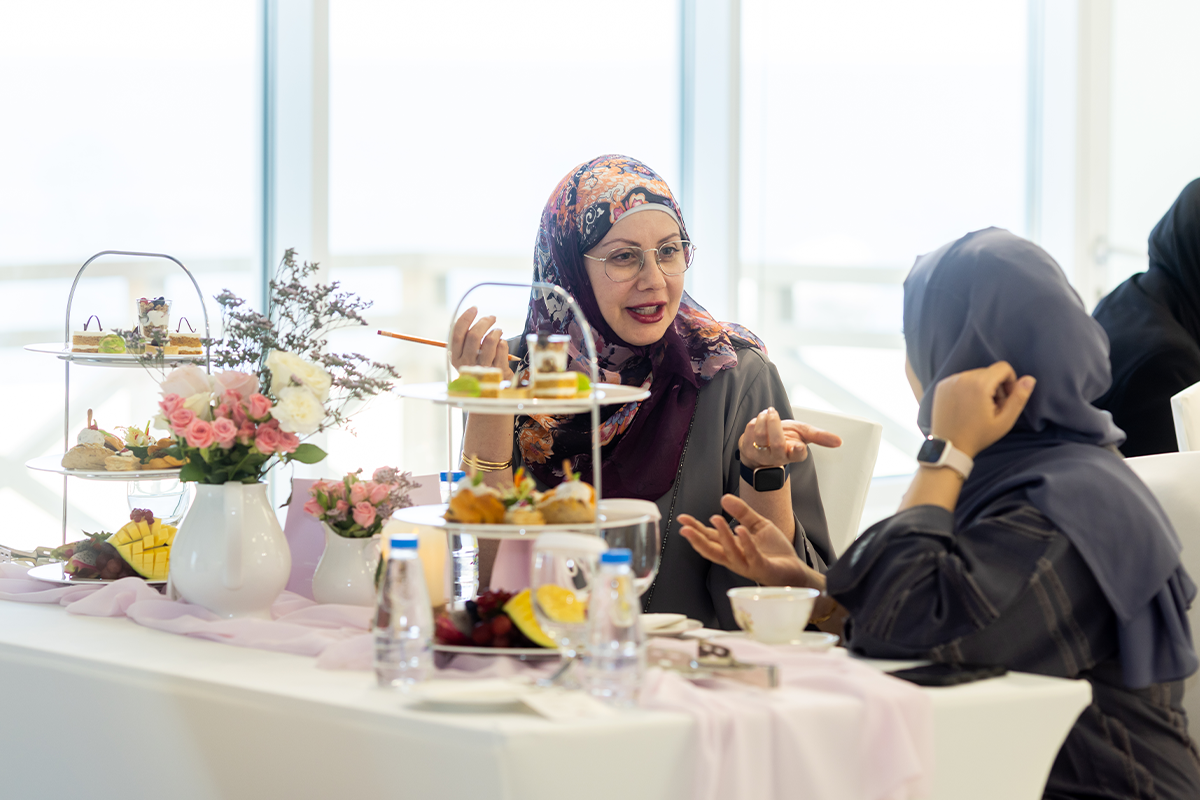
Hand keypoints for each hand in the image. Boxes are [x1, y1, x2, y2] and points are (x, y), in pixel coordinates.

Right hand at [450, 306, 512, 379]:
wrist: (490, 391)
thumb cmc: (478, 368)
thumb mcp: (466, 357)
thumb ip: (464, 341)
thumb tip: (467, 317)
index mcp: (455, 358)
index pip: (457, 334)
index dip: (465, 318)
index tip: (474, 309)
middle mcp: (467, 364)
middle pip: (474, 335)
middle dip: (484, 322)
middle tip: (491, 318)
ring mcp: (483, 368)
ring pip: (490, 340)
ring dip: (496, 331)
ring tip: (498, 331)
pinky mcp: (498, 371)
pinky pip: (502, 348)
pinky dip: (503, 342)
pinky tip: (502, 344)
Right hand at [678, 494, 823, 588]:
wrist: (793, 569)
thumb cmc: (774, 550)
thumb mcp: (757, 525)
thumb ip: (742, 512)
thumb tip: (724, 498)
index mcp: (732, 547)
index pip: (709, 538)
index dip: (695, 529)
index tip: (682, 519)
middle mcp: (735, 557)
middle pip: (711, 550)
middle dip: (697, 539)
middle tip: (685, 528)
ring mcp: (747, 564)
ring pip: (729, 552)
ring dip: (722, 535)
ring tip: (715, 518)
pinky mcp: (761, 567)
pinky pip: (751, 555)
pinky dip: (745, 543)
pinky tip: (740, 530)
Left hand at [737, 407, 842, 468]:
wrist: (763, 441)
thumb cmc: (786, 436)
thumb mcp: (803, 433)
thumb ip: (820, 436)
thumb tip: (839, 442)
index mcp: (794, 453)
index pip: (798, 455)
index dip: (798, 450)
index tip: (799, 445)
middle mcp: (778, 456)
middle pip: (777, 442)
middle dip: (774, 423)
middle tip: (773, 411)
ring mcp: (761, 454)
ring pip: (760, 435)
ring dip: (763, 418)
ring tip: (767, 414)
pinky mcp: (747, 448)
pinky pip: (748, 430)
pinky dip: (754, 421)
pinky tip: (758, 421)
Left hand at [929, 361, 1035, 457]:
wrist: (950, 446)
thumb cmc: (979, 435)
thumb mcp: (1005, 421)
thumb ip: (1019, 398)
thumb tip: (1029, 379)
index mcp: (979, 384)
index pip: (1003, 367)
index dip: (1010, 381)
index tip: (1006, 399)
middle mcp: (963, 377)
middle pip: (989, 372)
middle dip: (996, 386)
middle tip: (992, 407)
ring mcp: (950, 381)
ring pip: (975, 375)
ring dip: (982, 387)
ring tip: (979, 408)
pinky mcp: (941, 385)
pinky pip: (961, 379)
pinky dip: (967, 388)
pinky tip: (966, 406)